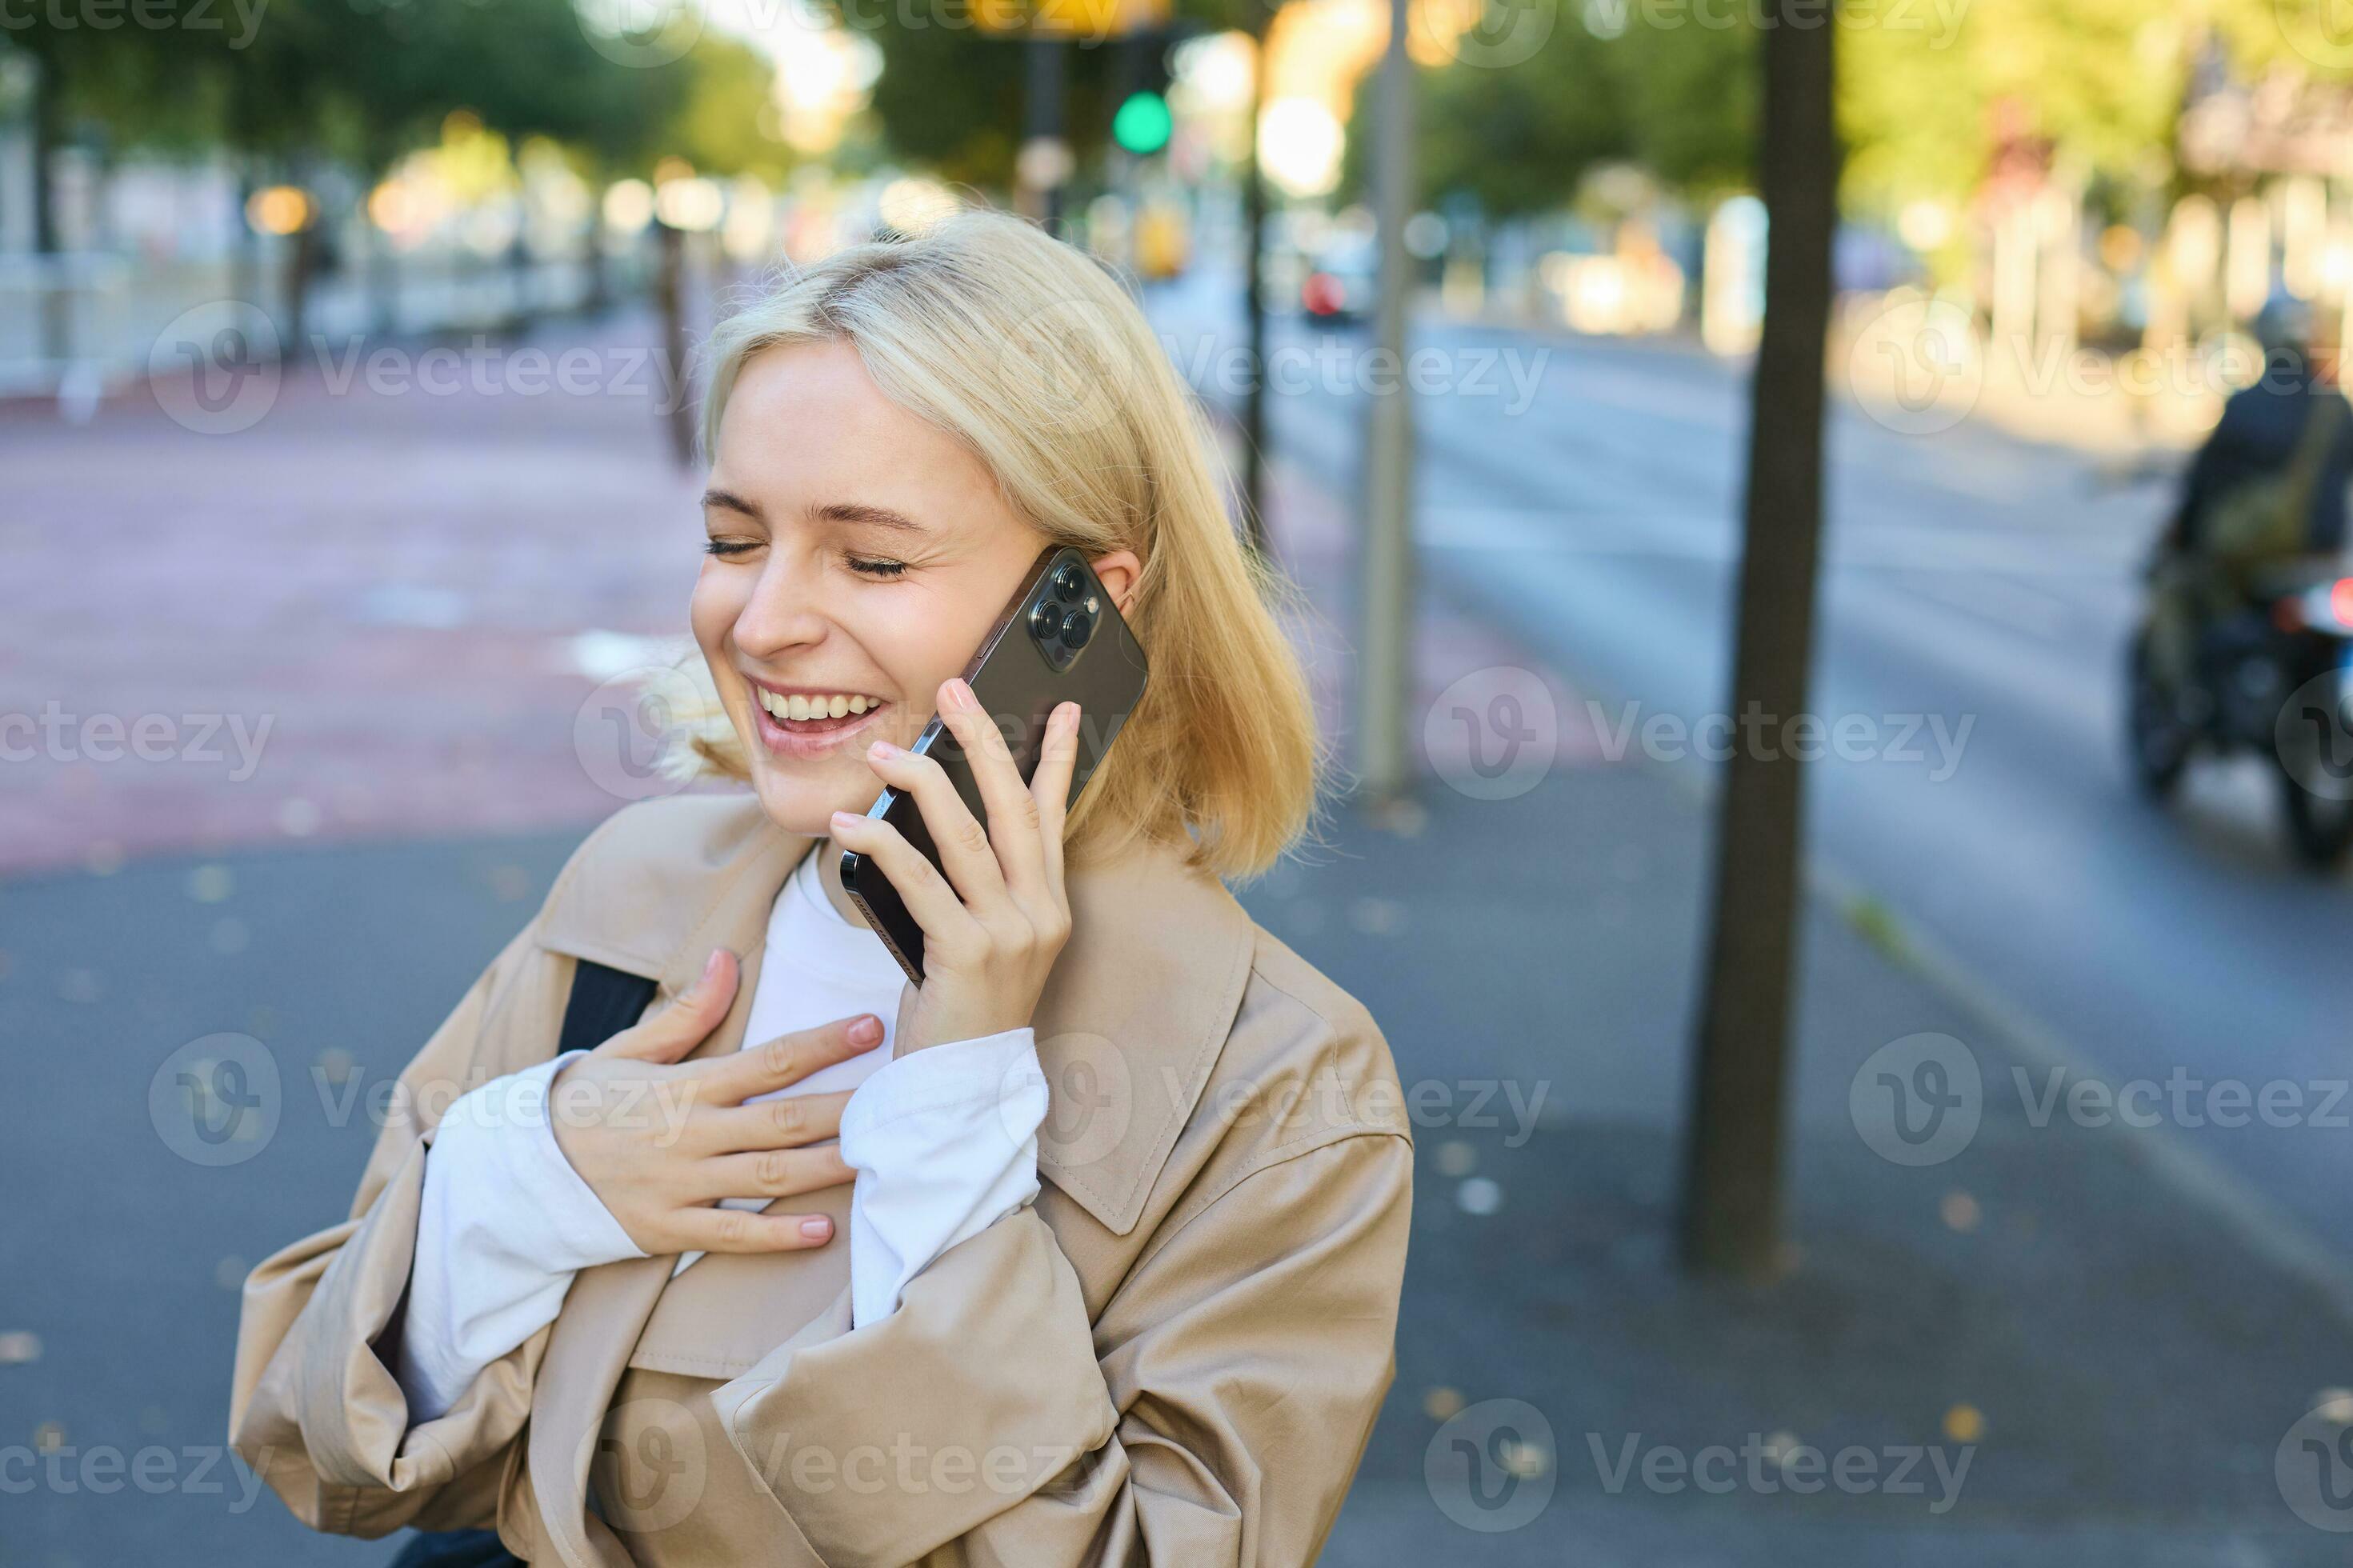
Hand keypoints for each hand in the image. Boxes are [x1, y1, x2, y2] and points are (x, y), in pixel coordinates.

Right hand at [549, 949, 881, 1255]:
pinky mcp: (669, 1229)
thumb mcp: (627, 1049)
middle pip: (783, 1119)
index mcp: (685, 1086)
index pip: (768, 1060)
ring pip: (769, 1175)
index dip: (823, 1043)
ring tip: (881, 1157)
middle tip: (901, 1096)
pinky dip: (777, 1235)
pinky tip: (823, 1230)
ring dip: (828, 1167)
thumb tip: (726, 959)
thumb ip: (687, 1014)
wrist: (519, 1172)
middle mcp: (690, 1134)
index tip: (871, 1025)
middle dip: (846, 1106)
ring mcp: (681, 1185)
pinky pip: (732, 1234)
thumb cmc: (583, 1105)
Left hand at [830, 678, 1079, 1053]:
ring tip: (884, 750)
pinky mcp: (969, 952)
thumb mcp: (980, 943)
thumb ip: (971, 890)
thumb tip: (924, 825)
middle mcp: (1040, 913)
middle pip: (1014, 807)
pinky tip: (851, 824)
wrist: (963, 1090)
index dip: (1058, 759)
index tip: (1064, 709)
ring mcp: (1010, 932)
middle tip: (956, 690)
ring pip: (966, 836)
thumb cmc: (961, 1014)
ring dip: (922, 783)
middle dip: (984, 740)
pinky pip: (921, 880)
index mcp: (1049, 906)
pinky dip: (883, 845)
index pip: (1053, 817)